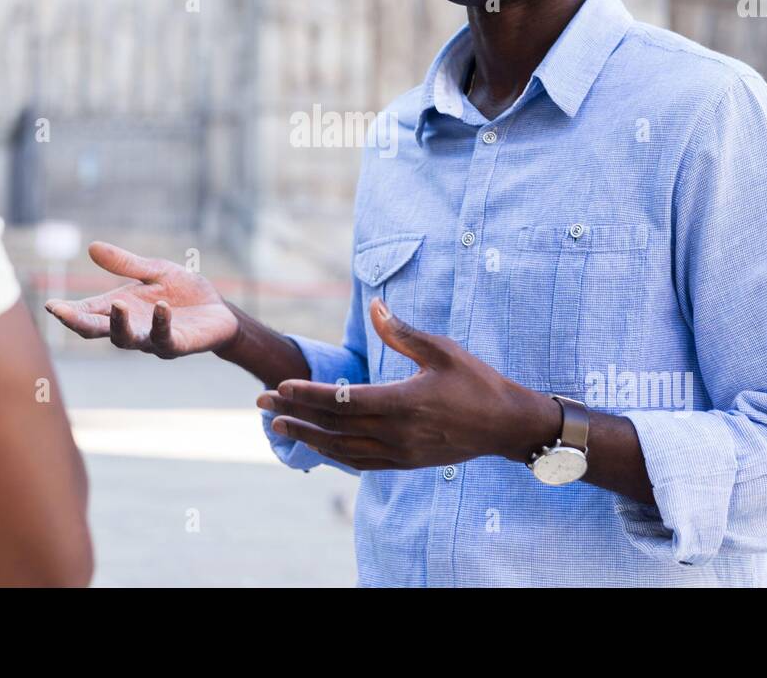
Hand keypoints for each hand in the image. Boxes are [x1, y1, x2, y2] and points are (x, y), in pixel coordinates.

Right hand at [46, 241, 238, 358]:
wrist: (219, 311)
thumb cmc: (184, 293)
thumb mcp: (154, 272)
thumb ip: (125, 264)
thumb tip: (91, 247)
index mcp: (121, 309)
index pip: (88, 313)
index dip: (69, 312)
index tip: (50, 305)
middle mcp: (131, 328)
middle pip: (98, 331)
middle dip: (80, 322)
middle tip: (62, 313)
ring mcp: (152, 340)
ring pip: (128, 340)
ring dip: (120, 324)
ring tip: (116, 305)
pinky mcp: (178, 345)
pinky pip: (165, 338)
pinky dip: (161, 323)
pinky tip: (162, 307)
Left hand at [256, 298, 559, 469]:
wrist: (505, 425)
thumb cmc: (476, 381)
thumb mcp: (442, 350)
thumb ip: (402, 332)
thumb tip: (374, 304)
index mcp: (403, 402)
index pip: (342, 401)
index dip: (307, 395)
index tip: (280, 387)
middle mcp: (397, 433)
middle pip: (333, 427)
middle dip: (294, 415)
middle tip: (261, 404)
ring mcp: (400, 453)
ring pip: (342, 449)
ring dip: (307, 437)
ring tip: (278, 426)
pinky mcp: (405, 463)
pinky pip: (360, 462)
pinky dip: (333, 454)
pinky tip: (316, 445)